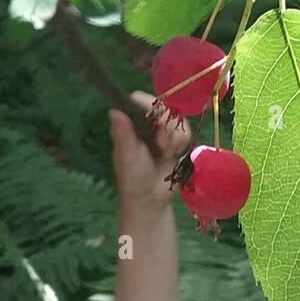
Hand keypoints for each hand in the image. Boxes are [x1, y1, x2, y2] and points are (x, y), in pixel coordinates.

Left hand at [109, 91, 190, 208]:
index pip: (139, 100)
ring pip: (176, 117)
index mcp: (128, 123)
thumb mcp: (128, 157)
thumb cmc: (133, 179)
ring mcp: (159, 130)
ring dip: (175, 135)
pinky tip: (175, 153)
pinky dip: (182, 141)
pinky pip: (185, 128)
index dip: (151, 107)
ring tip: (166, 152)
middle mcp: (143, 123)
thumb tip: (114, 110)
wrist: (151, 199)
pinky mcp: (173, 138)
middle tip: (162, 144)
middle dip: (166, 125)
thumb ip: (124, 134)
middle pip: (162, 106)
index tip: (156, 122)